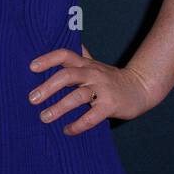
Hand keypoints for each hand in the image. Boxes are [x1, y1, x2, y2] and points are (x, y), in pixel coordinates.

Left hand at [28, 46, 156, 134]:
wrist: (142, 88)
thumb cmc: (111, 78)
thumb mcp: (94, 64)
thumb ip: (79, 57)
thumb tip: (66, 43)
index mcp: (85, 64)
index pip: (65, 55)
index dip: (48, 59)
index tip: (31, 67)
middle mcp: (92, 74)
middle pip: (68, 75)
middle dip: (48, 87)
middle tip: (32, 99)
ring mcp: (102, 90)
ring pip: (78, 97)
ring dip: (59, 108)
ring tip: (44, 117)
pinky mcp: (111, 106)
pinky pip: (92, 116)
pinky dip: (78, 125)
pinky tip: (67, 130)